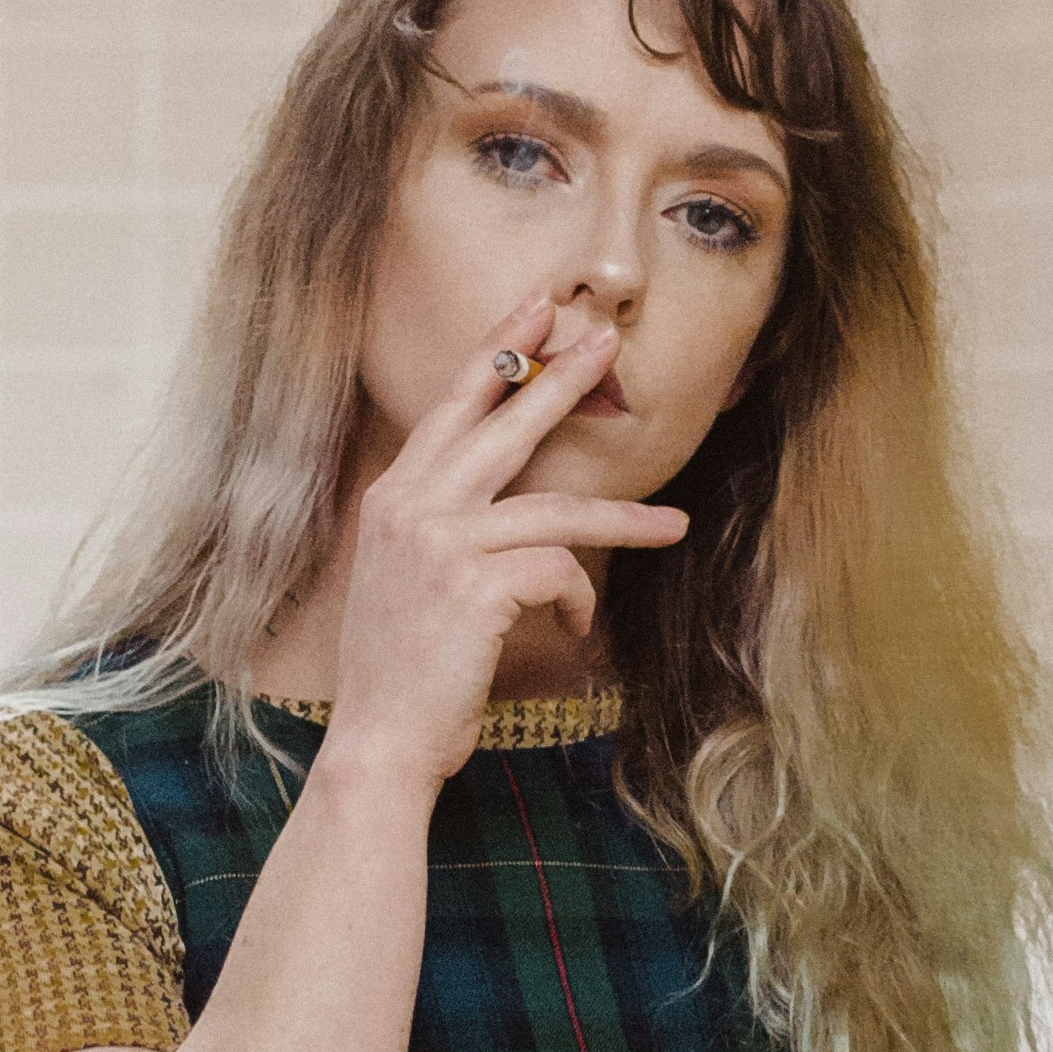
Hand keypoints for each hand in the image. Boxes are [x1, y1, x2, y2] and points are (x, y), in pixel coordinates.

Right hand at [321, 300, 689, 789]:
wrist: (379, 743)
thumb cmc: (404, 673)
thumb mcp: (409, 583)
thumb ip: (441, 531)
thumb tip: (507, 509)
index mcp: (392, 499)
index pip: (452, 407)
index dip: (496, 351)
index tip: (536, 308)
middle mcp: (409, 506)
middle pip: (502, 423)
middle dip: (560, 378)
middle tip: (607, 342)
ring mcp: (439, 541)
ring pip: (554, 505)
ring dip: (623, 518)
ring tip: (673, 522)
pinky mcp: (474, 584)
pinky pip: (560, 570)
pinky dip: (578, 602)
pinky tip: (572, 631)